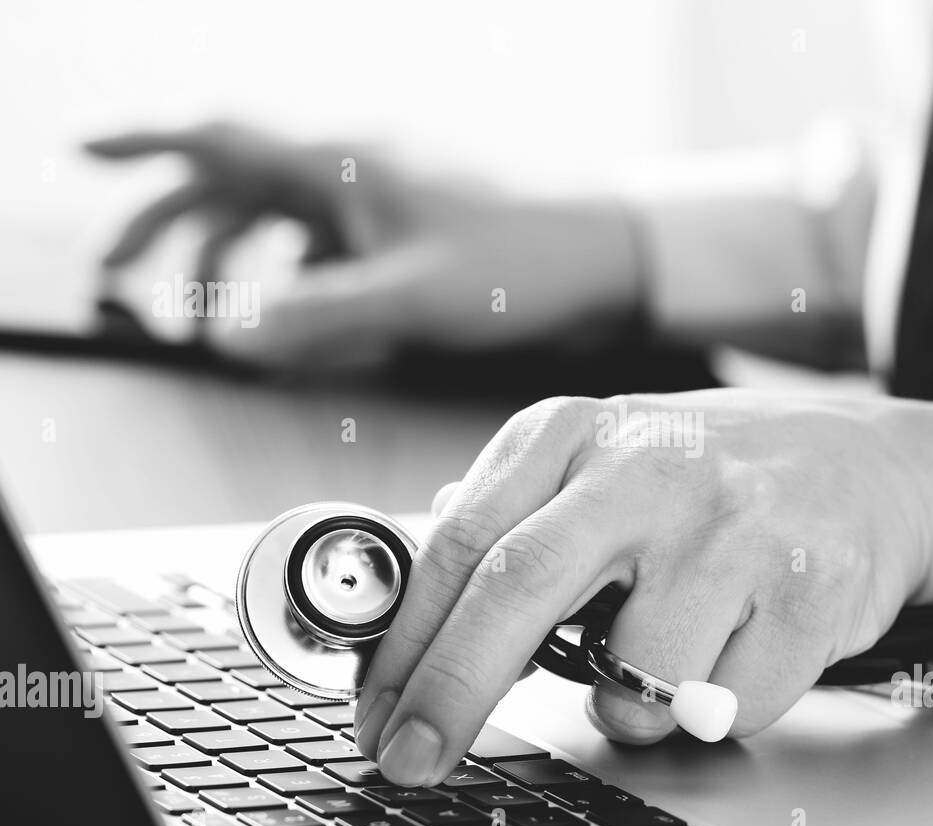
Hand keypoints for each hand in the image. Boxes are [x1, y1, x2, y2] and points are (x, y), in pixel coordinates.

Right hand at [85, 122, 640, 366]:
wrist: (612, 253)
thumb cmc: (527, 259)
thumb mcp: (411, 297)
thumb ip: (315, 319)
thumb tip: (229, 338)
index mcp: (339, 163)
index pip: (213, 139)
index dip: (138, 145)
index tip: (80, 153)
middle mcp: (348, 171)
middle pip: (227, 187)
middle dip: (166, 232)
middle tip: (122, 283)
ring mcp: (377, 199)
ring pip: (276, 224)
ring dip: (231, 267)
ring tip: (204, 321)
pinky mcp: (407, 229)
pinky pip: (327, 254)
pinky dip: (298, 286)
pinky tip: (297, 326)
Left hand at [352, 389, 932, 785]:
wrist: (873, 468)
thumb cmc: (718, 479)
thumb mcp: (602, 466)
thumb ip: (513, 522)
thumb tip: (417, 608)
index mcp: (578, 434)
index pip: (463, 542)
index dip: (407, 643)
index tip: (381, 716)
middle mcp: (649, 467)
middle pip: (517, 589)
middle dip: (452, 693)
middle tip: (415, 760)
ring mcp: (733, 525)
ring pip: (631, 682)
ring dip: (632, 704)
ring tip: (674, 649)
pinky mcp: (806, 587)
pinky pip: (723, 709)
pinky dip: (716, 706)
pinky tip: (742, 643)